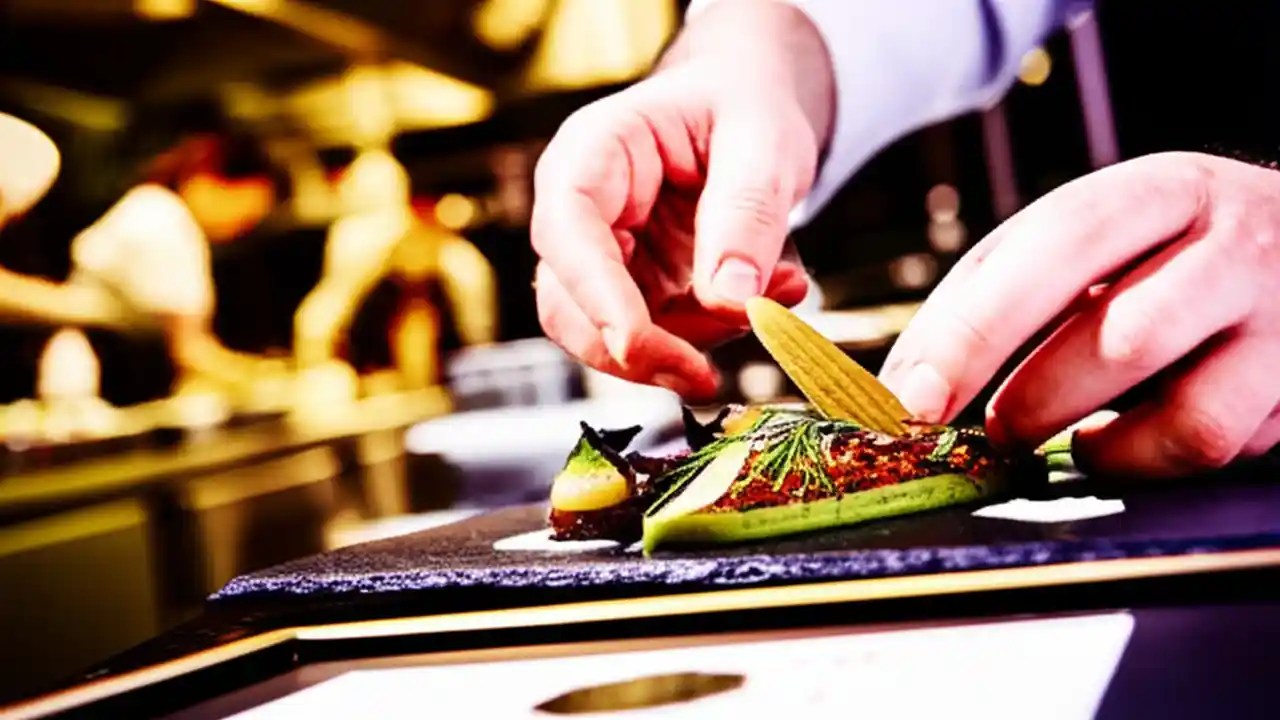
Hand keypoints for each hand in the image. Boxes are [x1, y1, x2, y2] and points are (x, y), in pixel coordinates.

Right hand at [530, 0, 833, 399]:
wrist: (745, 106)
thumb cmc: (743, 105)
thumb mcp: (764, 140)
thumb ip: (747, 212)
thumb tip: (731, 299)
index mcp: (593, 152)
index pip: (568, 230)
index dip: (595, 294)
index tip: (637, 343)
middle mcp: (580, 211)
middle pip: (569, 305)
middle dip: (638, 349)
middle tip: (707, 374)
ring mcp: (602, 258)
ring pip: (607, 337)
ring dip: (683, 348)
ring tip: (769, 305)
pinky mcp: (633, 291)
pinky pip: (654, 340)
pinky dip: (707, 338)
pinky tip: (763, 302)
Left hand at [880, 151, 1279, 477]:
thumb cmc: (1160, 254)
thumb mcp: (1083, 243)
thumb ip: (991, 299)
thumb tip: (902, 387)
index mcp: (1161, 191)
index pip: (1058, 247)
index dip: (977, 328)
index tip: (913, 397)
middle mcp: (1236, 247)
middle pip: (1122, 338)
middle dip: (1033, 400)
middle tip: (991, 428)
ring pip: (1187, 418)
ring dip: (1100, 448)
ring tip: (1061, 438)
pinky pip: (1220, 452)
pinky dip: (1148, 463)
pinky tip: (1122, 443)